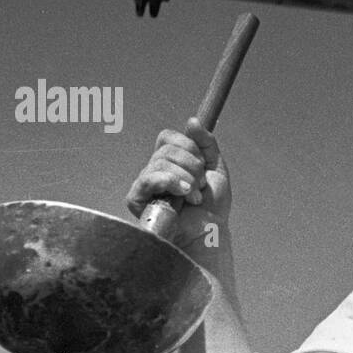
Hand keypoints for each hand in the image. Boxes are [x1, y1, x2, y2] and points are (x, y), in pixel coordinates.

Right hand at [125, 118, 231, 248]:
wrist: (210, 231)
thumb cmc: (212, 205)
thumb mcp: (216, 168)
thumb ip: (206, 143)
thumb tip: (192, 121)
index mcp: (170, 161)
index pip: (167, 136)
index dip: (188, 146)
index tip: (202, 164)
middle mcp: (154, 169)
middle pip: (166, 149)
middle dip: (192, 166)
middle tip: (200, 186)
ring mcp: (145, 184)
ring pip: (160, 163)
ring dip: (186, 179)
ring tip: (194, 196)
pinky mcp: (137, 199)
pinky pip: (148, 179)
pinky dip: (170, 182)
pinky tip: (183, 194)